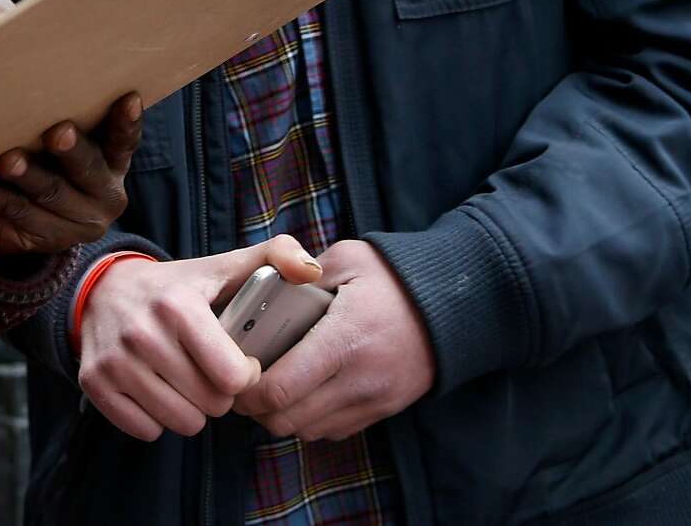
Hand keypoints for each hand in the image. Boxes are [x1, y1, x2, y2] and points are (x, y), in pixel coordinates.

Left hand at [0, 93, 143, 257]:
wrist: (21, 221)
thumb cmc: (44, 161)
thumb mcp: (62, 143)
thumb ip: (64, 118)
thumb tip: (36, 75)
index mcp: (114, 163)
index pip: (124, 141)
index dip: (127, 122)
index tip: (128, 98)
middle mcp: (105, 194)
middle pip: (88, 169)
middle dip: (71, 151)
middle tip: (58, 132)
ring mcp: (79, 221)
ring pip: (50, 193)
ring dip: (26, 175)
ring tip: (6, 160)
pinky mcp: (48, 239)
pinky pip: (19, 214)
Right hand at [77, 235, 322, 441]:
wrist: (104, 289)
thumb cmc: (178, 285)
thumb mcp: (224, 265)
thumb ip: (276, 258)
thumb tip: (310, 271)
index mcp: (178, 306)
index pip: (232, 376)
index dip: (245, 374)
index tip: (239, 359)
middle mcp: (142, 334)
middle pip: (211, 404)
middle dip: (220, 393)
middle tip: (210, 370)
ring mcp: (115, 361)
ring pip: (181, 422)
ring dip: (192, 408)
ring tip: (187, 380)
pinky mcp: (95, 383)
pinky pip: (146, 430)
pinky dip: (157, 418)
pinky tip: (158, 389)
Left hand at [232, 239, 434, 440]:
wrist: (457, 304)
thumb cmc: (395, 278)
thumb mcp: (349, 258)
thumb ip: (303, 270)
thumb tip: (264, 280)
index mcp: (344, 339)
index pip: (281, 387)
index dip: (246, 389)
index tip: (233, 371)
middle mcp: (359, 379)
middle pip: (287, 418)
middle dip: (256, 407)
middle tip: (243, 382)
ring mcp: (374, 400)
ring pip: (307, 430)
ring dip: (281, 416)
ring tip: (270, 387)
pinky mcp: (383, 410)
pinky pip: (333, 431)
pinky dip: (310, 420)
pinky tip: (303, 392)